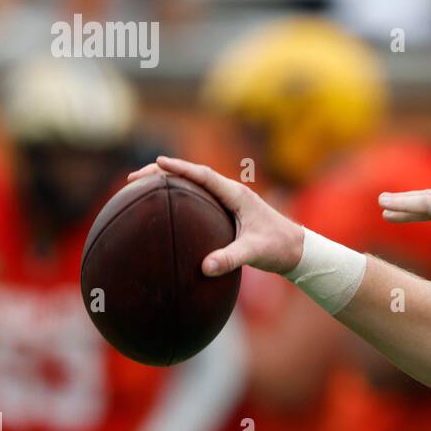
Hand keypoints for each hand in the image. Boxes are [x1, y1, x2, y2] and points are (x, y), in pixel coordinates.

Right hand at [127, 156, 304, 275]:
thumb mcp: (254, 253)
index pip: (204, 175)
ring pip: (194, 185)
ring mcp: (229, 201)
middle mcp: (232, 193)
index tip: (157, 162)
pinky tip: (164, 208)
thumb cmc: (278, 248)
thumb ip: (231, 258)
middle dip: (163, 172)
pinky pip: (198, 198)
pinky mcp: (228, 211)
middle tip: (134, 179)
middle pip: (193, 175)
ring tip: (140, 187)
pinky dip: (179, 197)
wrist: (296, 250)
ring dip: (169, 182)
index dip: (180, 168)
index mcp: (237, 195)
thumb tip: (204, 268)